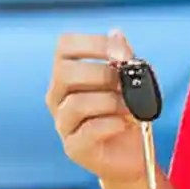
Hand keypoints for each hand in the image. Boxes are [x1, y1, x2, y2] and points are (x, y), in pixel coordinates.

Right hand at [45, 29, 147, 186]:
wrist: (131, 155)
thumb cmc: (126, 114)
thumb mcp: (129, 82)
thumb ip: (122, 58)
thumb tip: (116, 33)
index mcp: (67, 74)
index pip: (65, 46)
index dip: (93, 44)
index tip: (121, 53)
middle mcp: (58, 97)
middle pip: (64, 72)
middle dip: (101, 74)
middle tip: (124, 83)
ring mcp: (62, 123)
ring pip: (77, 103)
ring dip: (111, 102)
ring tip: (130, 108)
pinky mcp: (73, 148)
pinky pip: (88, 130)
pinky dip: (111, 124)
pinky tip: (123, 125)